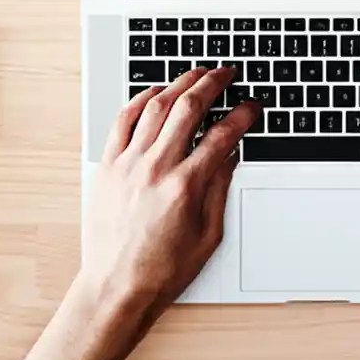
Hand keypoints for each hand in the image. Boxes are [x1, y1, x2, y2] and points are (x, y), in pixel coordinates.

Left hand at [0, 67, 256, 359]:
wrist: (117, 286)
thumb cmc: (162, 269)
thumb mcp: (208, 234)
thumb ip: (220, 188)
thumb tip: (229, 154)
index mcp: (185, 187)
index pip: (222, 136)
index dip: (242, 115)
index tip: (251, 107)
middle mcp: (155, 169)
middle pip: (188, 109)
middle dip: (211, 83)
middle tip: (225, 74)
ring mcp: (128, 164)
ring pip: (154, 107)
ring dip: (178, 84)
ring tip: (195, 74)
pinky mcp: (108, 167)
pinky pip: (122, 121)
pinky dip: (139, 101)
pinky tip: (154, 93)